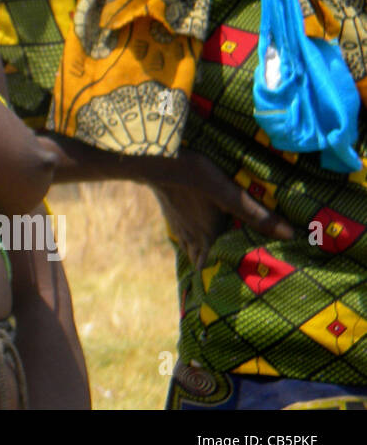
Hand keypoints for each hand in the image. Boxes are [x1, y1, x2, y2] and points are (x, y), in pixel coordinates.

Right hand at [150, 150, 294, 267]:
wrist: (154, 161)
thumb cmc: (193, 177)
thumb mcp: (228, 193)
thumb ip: (257, 214)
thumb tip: (290, 235)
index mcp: (207, 236)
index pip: (214, 266)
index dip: (224, 276)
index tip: (238, 283)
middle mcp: (191, 236)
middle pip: (201, 261)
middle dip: (214, 268)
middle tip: (230, 271)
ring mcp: (178, 225)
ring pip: (190, 249)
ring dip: (202, 254)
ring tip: (214, 256)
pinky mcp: (171, 213)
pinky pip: (182, 235)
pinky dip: (192, 240)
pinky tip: (196, 231)